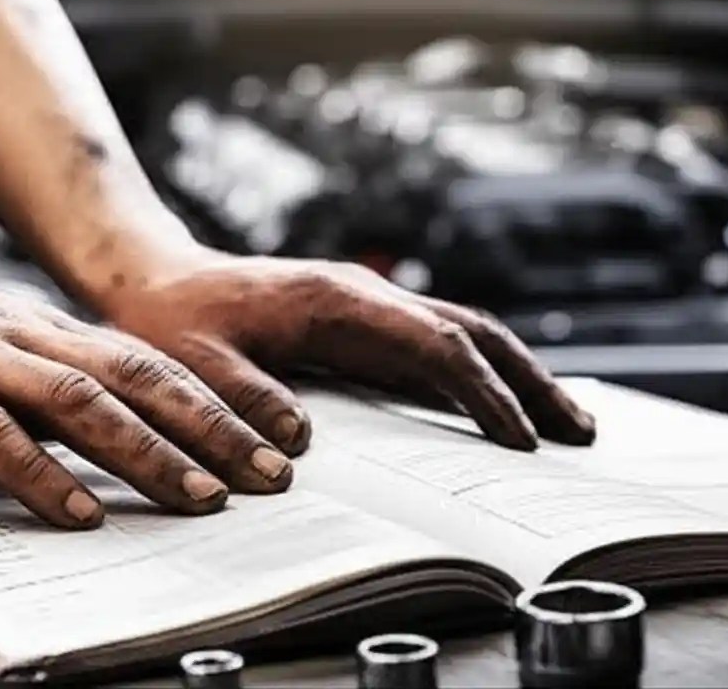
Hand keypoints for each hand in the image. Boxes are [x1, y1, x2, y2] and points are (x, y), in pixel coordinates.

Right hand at [0, 257, 293, 528]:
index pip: (140, 359)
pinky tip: (78, 511)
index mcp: (26, 323)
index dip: (210, 400)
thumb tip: (90, 427)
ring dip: (145, 452)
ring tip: (198, 497)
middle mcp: (7, 330)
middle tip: (266, 473)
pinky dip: (40, 474)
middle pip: (130, 375)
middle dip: (207, 428)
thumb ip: (21, 378)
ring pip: (74, 400)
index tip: (265, 439)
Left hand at [108, 252, 595, 452]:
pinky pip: (432, 344)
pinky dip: (475, 374)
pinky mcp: (355, 321)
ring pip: (461, 332)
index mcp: (335, 301)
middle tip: (577, 434)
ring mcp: (363, 305)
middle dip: (527, 381)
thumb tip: (297, 451)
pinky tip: (492, 406)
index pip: (434, 344)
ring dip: (513, 375)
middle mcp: (362, 295)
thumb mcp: (190, 365)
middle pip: (470, 331)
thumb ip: (239, 401)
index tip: (519, 440)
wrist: (150, 278)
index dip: (482, 393)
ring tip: (562, 423)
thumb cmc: (169, 320)